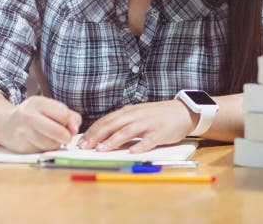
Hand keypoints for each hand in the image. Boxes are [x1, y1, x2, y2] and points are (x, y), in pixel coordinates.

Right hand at [0, 96, 81, 152]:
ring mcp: (23, 132)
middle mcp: (28, 116)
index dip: (69, 122)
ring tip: (50, 138)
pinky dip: (46, 149)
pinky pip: (43, 151)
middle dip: (65, 136)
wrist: (5, 125)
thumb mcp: (49, 108)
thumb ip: (69, 115)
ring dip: (56, 144)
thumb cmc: (33, 116)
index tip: (66, 125)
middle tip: (64, 136)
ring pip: (52, 145)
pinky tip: (41, 143)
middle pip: (58, 132)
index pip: (63, 114)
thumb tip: (75, 128)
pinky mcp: (22, 147)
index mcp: (37, 103)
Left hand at [78, 100, 196, 153]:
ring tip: (101, 149)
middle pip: (112, 125)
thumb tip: (102, 134)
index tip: (81, 141)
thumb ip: (122, 122)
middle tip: (85, 147)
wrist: (182, 111)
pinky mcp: (160, 132)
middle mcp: (136, 116)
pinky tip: (132, 152)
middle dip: (96, 136)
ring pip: (127, 131)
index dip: (92, 131)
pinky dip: (140, 146)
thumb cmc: (157, 116)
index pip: (106, 120)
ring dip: (113, 141)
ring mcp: (148, 123)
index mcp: (128, 112)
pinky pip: (149, 140)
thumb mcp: (137, 114)